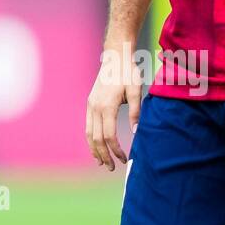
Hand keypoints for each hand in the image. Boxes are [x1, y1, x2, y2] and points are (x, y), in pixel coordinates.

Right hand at [85, 46, 143, 169]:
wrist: (115, 57)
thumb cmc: (128, 73)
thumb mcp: (136, 91)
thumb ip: (137, 113)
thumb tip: (137, 133)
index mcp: (107, 106)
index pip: (109, 136)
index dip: (116, 150)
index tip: (124, 158)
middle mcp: (95, 107)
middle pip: (96, 139)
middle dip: (103, 155)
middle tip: (111, 168)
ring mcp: (90, 105)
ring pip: (89, 134)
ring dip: (94, 150)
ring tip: (101, 162)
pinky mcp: (90, 103)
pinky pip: (88, 125)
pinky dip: (91, 139)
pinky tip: (96, 146)